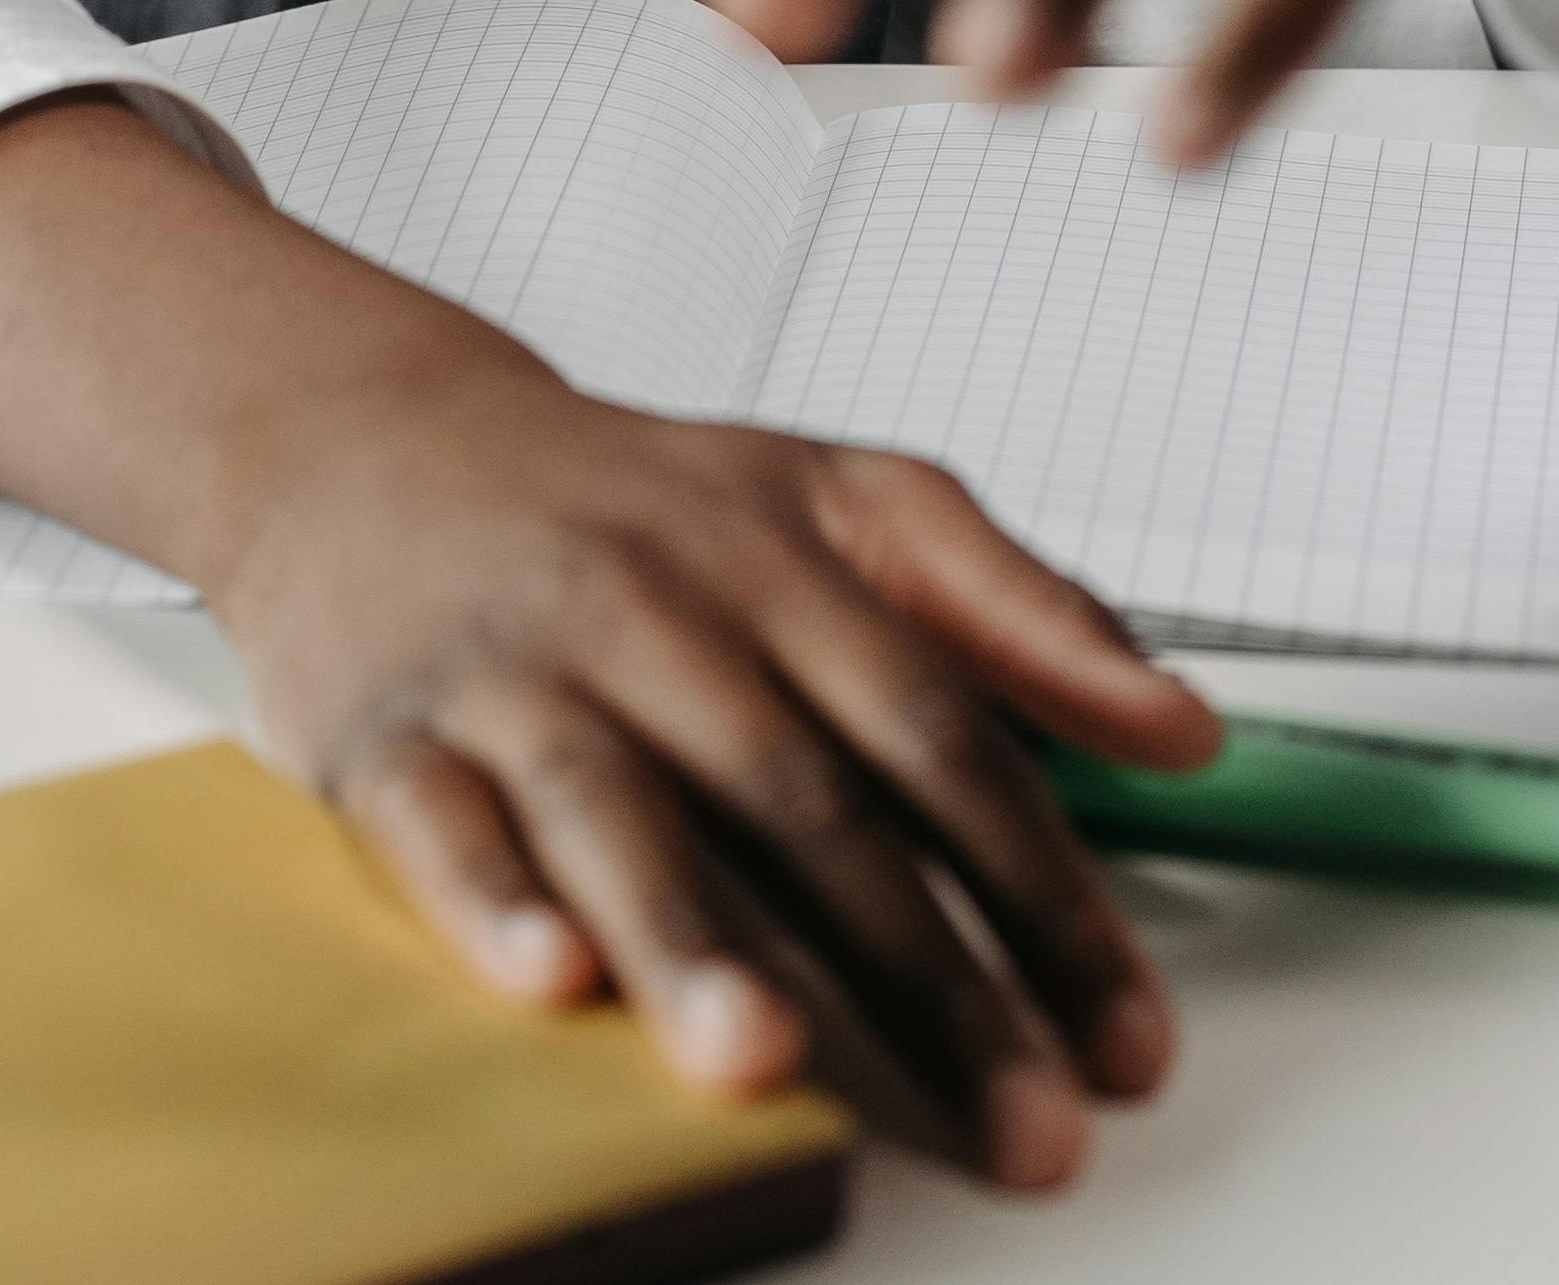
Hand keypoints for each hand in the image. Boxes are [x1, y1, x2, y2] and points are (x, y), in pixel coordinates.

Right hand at [0, 97, 1216, 1183]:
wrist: (376, 440)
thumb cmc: (632, 499)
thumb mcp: (843, 498)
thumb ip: (1017, 606)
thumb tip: (1182, 728)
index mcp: (785, 559)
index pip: (945, 733)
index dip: (1047, 889)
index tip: (1124, 1032)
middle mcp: (661, 610)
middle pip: (808, 801)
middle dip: (929, 976)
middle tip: (1024, 1119)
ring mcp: (521, 672)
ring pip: (619, 810)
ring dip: (697, 940)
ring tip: (769, 1058)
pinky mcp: (388, 735)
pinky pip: (437, 827)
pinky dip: (492, 902)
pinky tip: (549, 978)